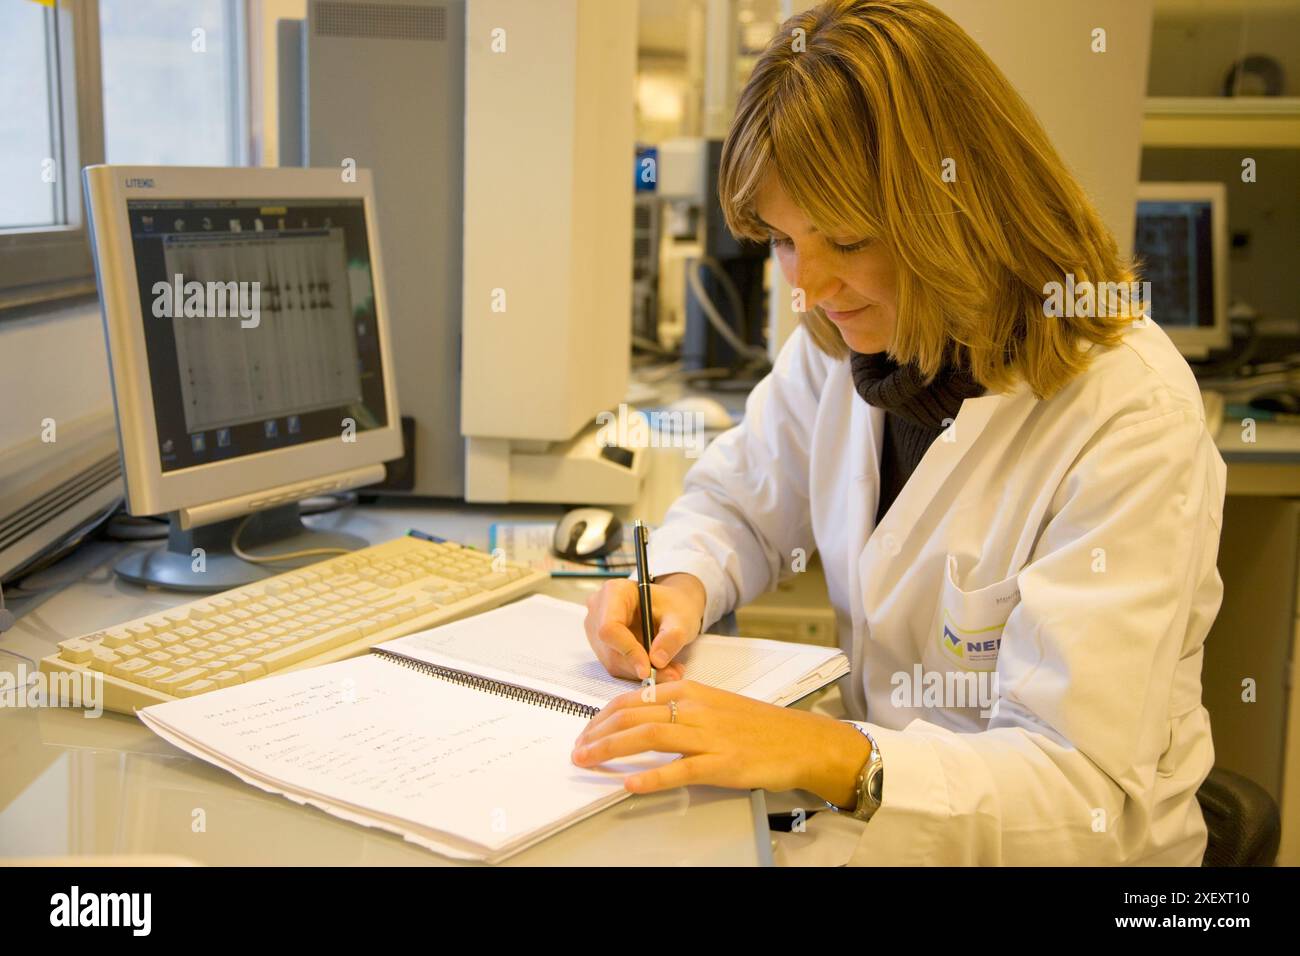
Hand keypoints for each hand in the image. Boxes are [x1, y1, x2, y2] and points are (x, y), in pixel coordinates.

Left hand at [570, 680, 872, 804]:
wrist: (802, 740)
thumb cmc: (758, 725)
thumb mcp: (714, 704)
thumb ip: (679, 707)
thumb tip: (642, 717)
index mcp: (692, 690)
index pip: (634, 698)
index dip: (603, 715)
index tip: (586, 730)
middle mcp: (696, 708)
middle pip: (634, 715)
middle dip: (598, 733)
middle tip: (578, 749)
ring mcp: (709, 735)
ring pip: (650, 736)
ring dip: (612, 750)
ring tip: (589, 761)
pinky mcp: (723, 763)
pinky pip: (681, 769)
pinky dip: (652, 777)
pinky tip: (630, 784)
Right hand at [583, 575, 705, 681]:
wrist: (671, 607)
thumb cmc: (674, 605)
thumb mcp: (681, 618)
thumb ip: (671, 638)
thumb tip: (656, 661)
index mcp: (615, 592)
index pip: (610, 627)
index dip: (628, 650)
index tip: (649, 668)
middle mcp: (599, 609)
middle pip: (610, 648)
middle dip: (639, 665)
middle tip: (670, 674)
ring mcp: (596, 628)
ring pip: (613, 661)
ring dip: (641, 671)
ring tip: (671, 669)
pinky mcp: (602, 645)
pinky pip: (616, 665)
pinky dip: (639, 670)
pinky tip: (660, 667)